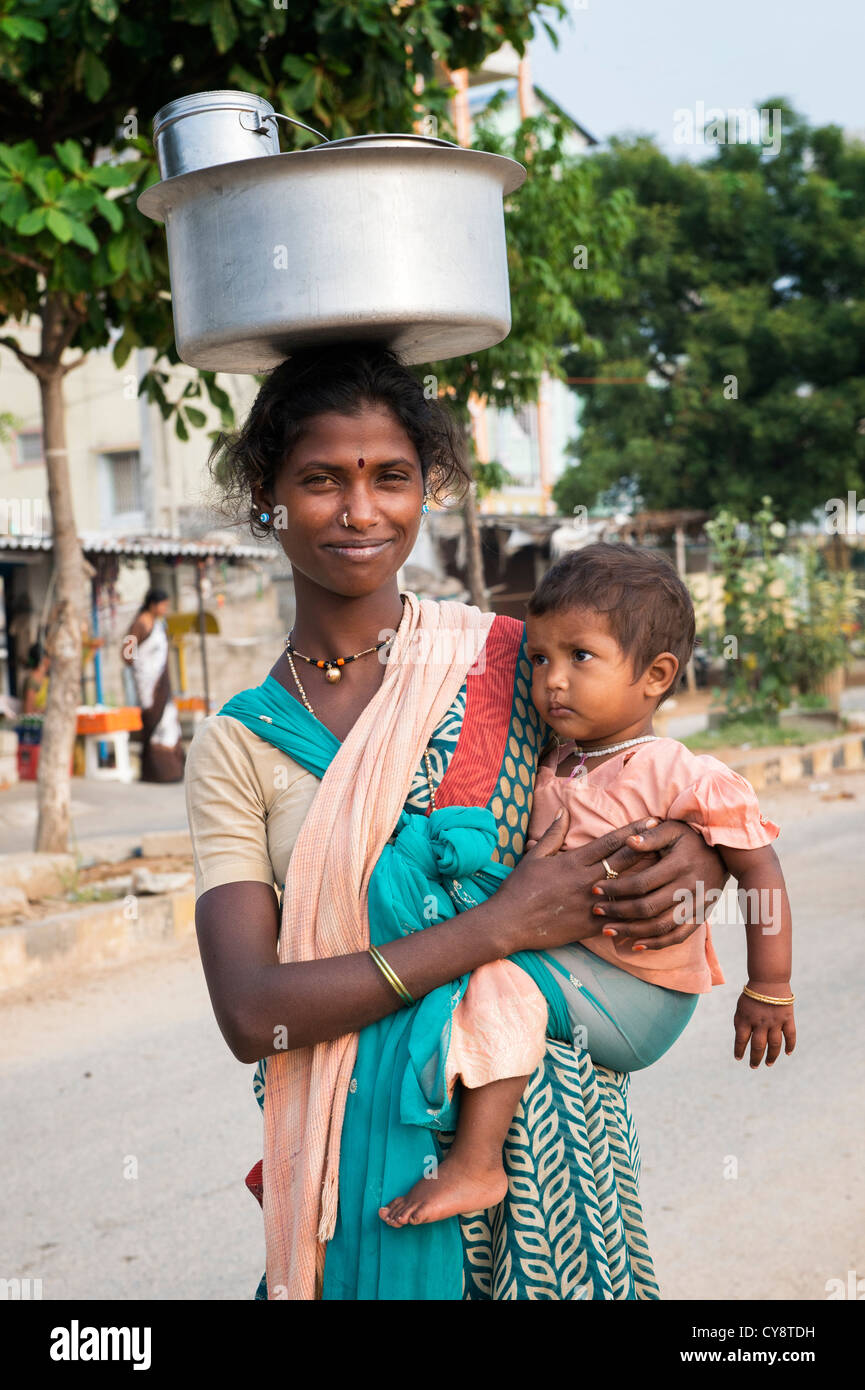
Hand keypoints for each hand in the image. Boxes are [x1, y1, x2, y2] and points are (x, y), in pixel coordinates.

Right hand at [496, 808, 687, 953]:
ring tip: (672, 871)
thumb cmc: (519, 888)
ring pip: (627, 890)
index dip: (633, 830)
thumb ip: (552, 834)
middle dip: (649, 847)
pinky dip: (636, 915)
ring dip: (650, 879)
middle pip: (625, 862)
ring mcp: (590, 904)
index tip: (652, 819)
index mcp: (574, 861)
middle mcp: (586, 880)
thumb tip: (564, 811)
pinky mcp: (590, 925)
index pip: (611, 842)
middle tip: (671, 837)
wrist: (509, 922)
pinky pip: (619, 920)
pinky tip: (655, 911)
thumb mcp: (534, 856)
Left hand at [586, 820, 726, 954]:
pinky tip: (636, 945)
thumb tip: (628, 842)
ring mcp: (697, 905)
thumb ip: (650, 836)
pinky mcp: (701, 916)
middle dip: (618, 911)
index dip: (617, 888)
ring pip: (661, 926)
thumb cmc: (691, 838)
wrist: (726, 854)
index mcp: (679, 866)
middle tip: (596, 911)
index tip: (595, 889)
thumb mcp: (672, 830)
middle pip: (649, 908)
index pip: (642, 883)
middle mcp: (689, 888)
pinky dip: (658, 943)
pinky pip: (679, 936)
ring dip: (632, 931)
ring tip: (607, 930)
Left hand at [733, 982, 795, 1067]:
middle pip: (758, 1046)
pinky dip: (790, 1045)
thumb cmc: (752, 995)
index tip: (738, 1058)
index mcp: (746, 1018)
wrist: (768, 980)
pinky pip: (790, 1035)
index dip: (739, 1050)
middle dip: (755, 1058)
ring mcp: (775, 1021)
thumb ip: (741, 1023)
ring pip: (774, 1044)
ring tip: (768, 1063)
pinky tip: (787, 1053)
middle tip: (753, 1066)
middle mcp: (760, 1022)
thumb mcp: (741, 1007)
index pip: (741, 1040)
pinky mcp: (787, 1018)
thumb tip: (742, 1040)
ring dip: (771, 1056)